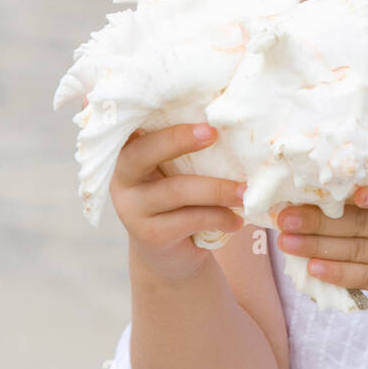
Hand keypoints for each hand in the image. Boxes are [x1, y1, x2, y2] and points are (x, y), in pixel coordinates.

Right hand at [106, 115, 246, 283]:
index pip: (134, 127)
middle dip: (179, 140)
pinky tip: (237, 221)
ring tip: (245, 192)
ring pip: (177, 190)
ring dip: (218, 189)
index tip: (192, 113)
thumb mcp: (179, 169)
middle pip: (145, 152)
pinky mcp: (149, 234)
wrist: (170, 255)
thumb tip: (229, 120)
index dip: (156, 118)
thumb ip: (189, 147)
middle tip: (213, 133)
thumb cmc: (181, 198)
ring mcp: (132, 207)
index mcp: (129, 152)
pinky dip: (219, 217)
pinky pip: (189, 219)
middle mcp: (123, 177)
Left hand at [275, 172, 367, 319]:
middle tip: (285, 214)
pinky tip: (311, 266)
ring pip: (359, 250)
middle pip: (366, 222)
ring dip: (317, 245)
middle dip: (321, 218)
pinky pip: (365, 277)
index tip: (348, 191)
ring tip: (285, 239)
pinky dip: (337, 272)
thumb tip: (344, 155)